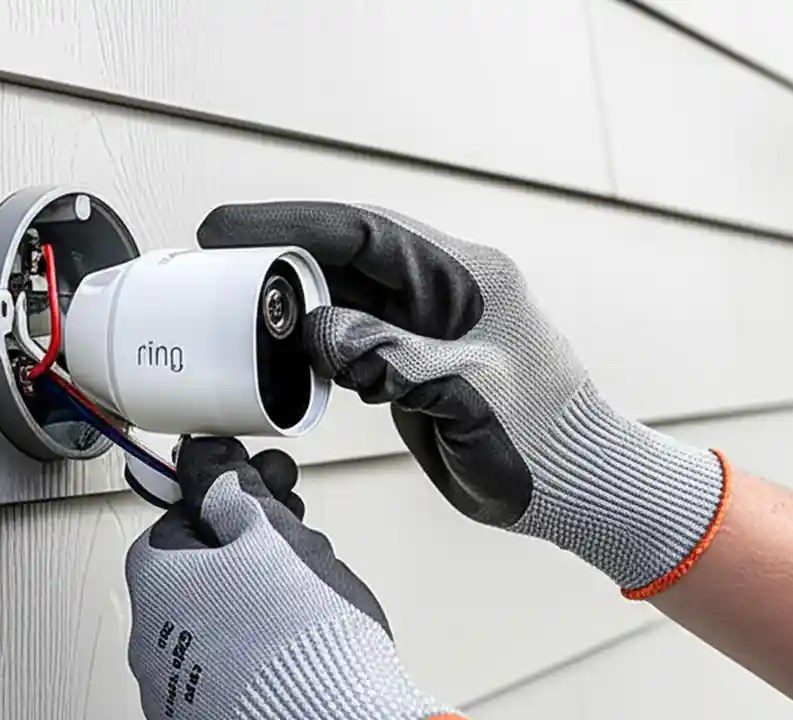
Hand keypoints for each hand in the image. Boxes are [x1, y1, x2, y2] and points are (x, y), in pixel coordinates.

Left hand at [125, 437, 456, 719]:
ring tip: (312, 594)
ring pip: (223, 611)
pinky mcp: (209, 711)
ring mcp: (179, 682)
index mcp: (156, 577)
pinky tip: (302, 638)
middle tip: (300, 537)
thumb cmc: (304, 638)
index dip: (237, 491)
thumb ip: (231, 485)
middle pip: (204, 562)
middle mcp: (153, 635)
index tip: (268, 485)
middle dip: (255, 539)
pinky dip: (263, 641)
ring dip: (262, 589)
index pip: (187, 509)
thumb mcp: (271, 532)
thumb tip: (207, 457)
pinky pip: (234, 658)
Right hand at [198, 203, 728, 595]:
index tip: (229, 229)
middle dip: (280, 253)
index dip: (292, 224)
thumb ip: (391, 358)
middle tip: (213, 259)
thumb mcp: (466, 397)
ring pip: (344, 294)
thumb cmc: (543, 444)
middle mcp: (444, 291)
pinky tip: (278, 351)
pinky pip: (352, 337)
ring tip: (231, 303)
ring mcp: (429, 326)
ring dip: (292, 299)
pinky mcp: (415, 361)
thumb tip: (318, 331)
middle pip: (346, 254)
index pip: (365, 232)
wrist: (579, 486)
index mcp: (466, 278)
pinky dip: (313, 342)